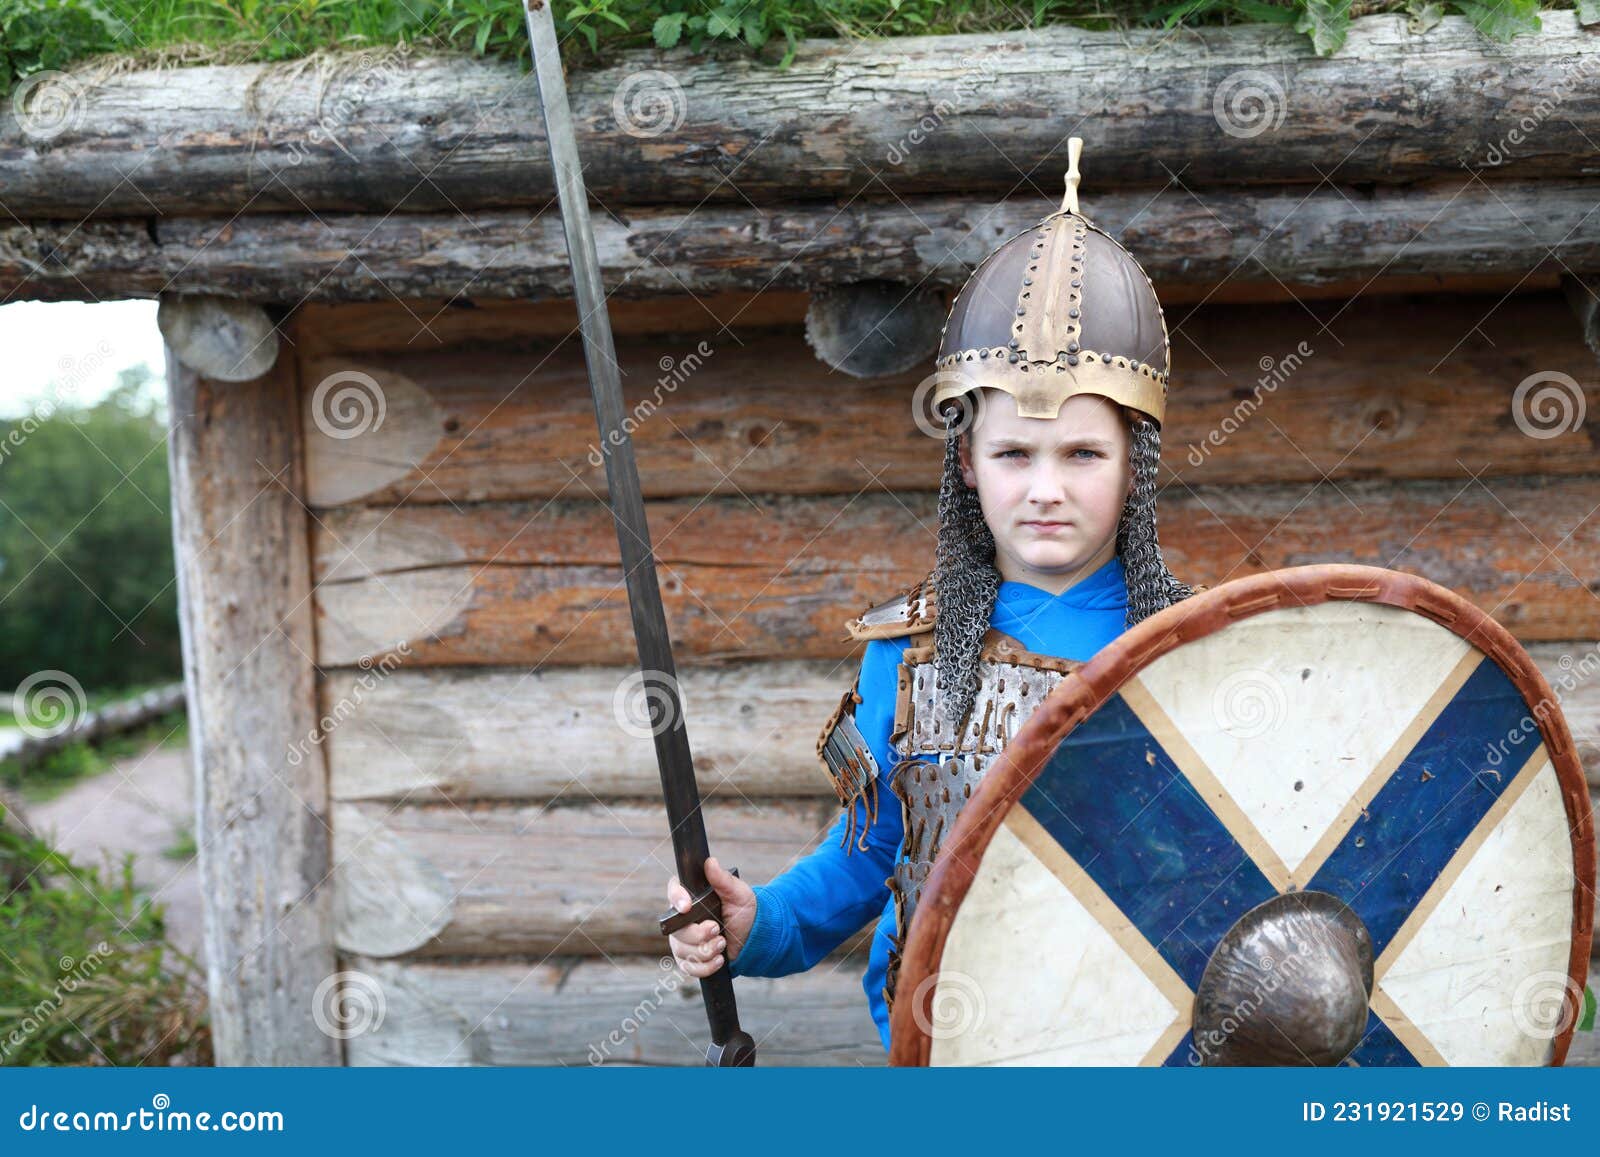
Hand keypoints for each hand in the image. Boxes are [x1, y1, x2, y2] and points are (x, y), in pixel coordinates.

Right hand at [665, 856, 756, 977]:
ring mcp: (682, 940)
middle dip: (699, 934)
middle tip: (717, 930)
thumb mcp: (738, 893)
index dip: (676, 898)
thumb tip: (710, 862)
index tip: (687, 906)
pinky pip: (688, 968)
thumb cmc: (744, 911)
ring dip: (705, 951)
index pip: (673, 892)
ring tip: (722, 944)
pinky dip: (705, 966)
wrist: (753, 937)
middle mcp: (681, 918)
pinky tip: (719, 959)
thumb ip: (723, 879)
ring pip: (682, 950)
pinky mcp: (688, 959)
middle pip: (677, 929)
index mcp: (691, 896)